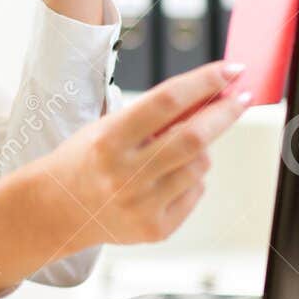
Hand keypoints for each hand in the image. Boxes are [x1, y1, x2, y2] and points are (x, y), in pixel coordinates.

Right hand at [37, 62, 250, 247]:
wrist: (56, 209)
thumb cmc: (86, 160)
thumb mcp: (108, 127)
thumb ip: (155, 115)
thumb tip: (209, 94)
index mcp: (108, 140)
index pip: (166, 101)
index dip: (204, 82)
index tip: (231, 70)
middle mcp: (124, 174)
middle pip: (193, 136)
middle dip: (225, 112)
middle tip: (242, 96)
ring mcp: (141, 205)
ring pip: (200, 166)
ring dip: (202, 150)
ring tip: (176, 150)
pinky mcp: (154, 228)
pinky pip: (195, 192)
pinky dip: (191, 179)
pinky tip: (167, 179)